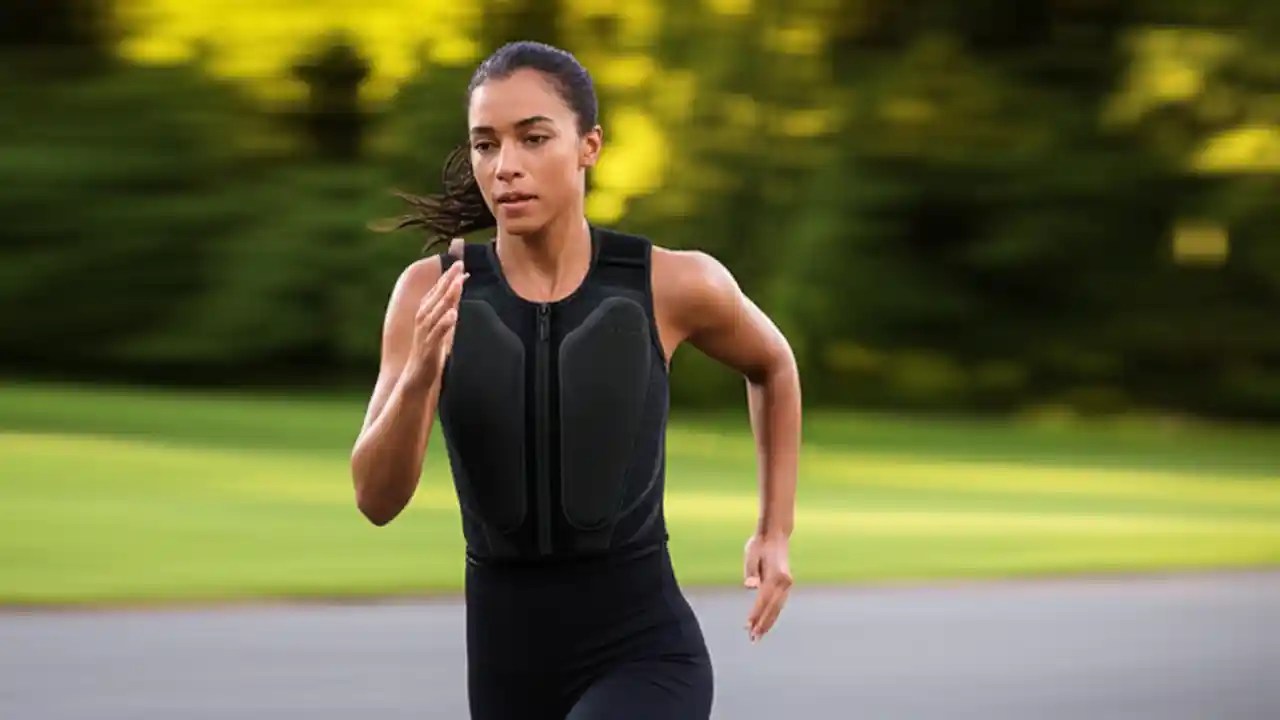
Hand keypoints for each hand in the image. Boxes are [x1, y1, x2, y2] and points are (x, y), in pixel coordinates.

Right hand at [405, 245, 466, 386]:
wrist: (416, 376)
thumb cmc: (431, 349)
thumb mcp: (442, 326)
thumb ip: (449, 308)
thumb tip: (459, 289)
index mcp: (426, 313)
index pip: (437, 290)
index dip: (448, 277)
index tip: (460, 263)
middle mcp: (423, 319)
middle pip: (437, 296)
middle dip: (448, 280)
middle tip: (459, 265)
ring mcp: (425, 332)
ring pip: (437, 310)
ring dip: (447, 296)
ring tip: (458, 283)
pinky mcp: (429, 346)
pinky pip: (438, 332)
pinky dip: (445, 322)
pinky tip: (453, 313)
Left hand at [743, 533, 792, 642]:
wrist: (775, 535)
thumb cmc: (759, 544)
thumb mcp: (751, 554)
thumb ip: (751, 571)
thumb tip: (750, 587)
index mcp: (776, 576)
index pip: (763, 600)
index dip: (755, 615)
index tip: (748, 627)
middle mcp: (785, 582)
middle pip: (773, 608)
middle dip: (763, 625)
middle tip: (753, 639)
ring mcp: (787, 584)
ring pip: (778, 608)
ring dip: (768, 623)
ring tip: (757, 636)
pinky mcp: (786, 585)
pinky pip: (779, 604)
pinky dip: (772, 615)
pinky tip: (765, 623)